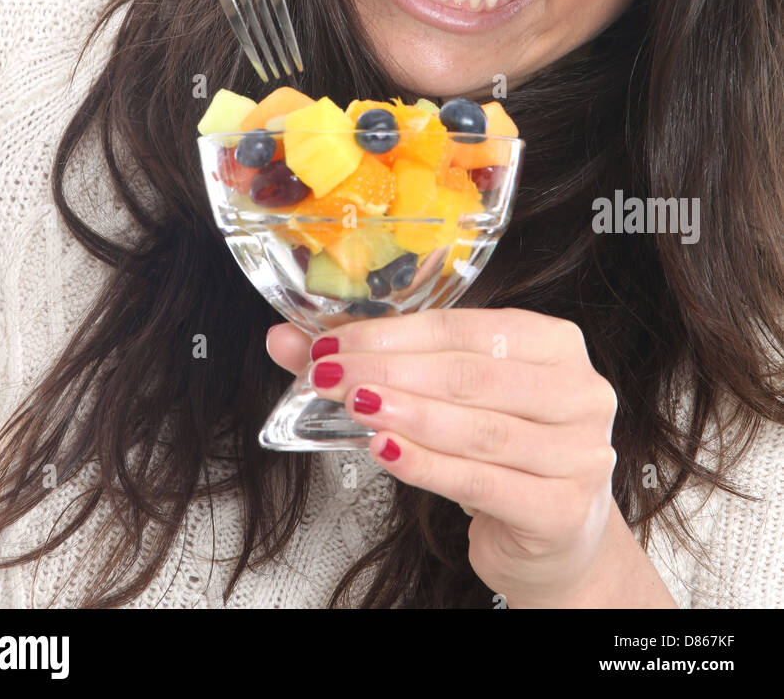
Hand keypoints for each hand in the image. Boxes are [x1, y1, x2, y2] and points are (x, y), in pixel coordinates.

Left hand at [267, 307, 618, 605]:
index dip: (395, 334)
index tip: (335, 342)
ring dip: (405, 414)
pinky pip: (481, 481)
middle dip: (389, 371)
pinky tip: (385, 451)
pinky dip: (426, 465)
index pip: (468, 328)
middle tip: (331, 374)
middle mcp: (580, 393)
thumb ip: (379, 363)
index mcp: (557, 345)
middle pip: (471, 375)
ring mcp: (580, 455)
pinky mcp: (562, 511)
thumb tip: (286, 341)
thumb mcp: (452, 399)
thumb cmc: (503, 453)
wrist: (557, 538)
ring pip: (477, 428)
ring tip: (354, 406)